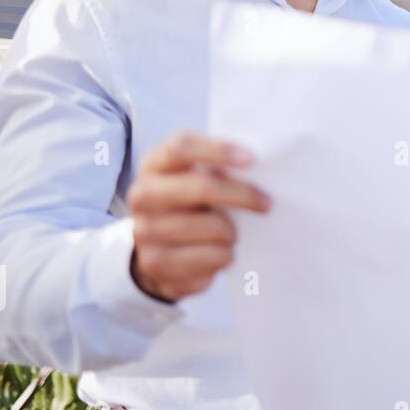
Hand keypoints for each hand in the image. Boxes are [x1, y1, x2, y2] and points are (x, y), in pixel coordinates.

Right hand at [126, 131, 269, 302]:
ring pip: (210, 225)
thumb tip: (263, 167)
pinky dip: (225, 256)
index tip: (251, 159)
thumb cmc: (190, 205)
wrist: (159, 251)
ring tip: (233, 234)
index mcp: (154, 164)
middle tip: (266, 204)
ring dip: (232, 232)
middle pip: (202, 186)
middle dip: (242, 194)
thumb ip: (217, 168)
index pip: (181, 146)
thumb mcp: (195, 179)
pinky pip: (209, 257)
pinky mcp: (154, 263)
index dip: (218, 150)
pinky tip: (223, 253)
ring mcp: (144, 230)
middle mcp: (143, 195)